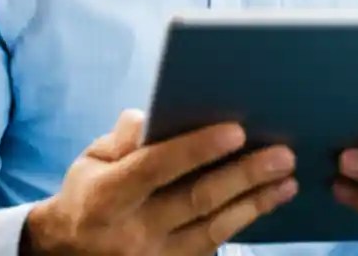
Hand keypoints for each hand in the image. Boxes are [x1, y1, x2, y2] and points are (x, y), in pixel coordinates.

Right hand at [22, 109, 297, 255]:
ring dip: (255, 202)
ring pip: (214, 228)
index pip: (155, 168)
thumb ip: (123, 138)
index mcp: (105, 198)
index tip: (236, 130)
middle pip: (196, 200)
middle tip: (282, 155)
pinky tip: (267, 200)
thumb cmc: (88, 192)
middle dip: (243, 176)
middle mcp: (131, 233)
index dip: (196, 149)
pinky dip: (243, 220)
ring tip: (287, 179)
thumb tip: (154, 116)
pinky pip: (214, 245)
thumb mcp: (91, 159)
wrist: (71, 252)